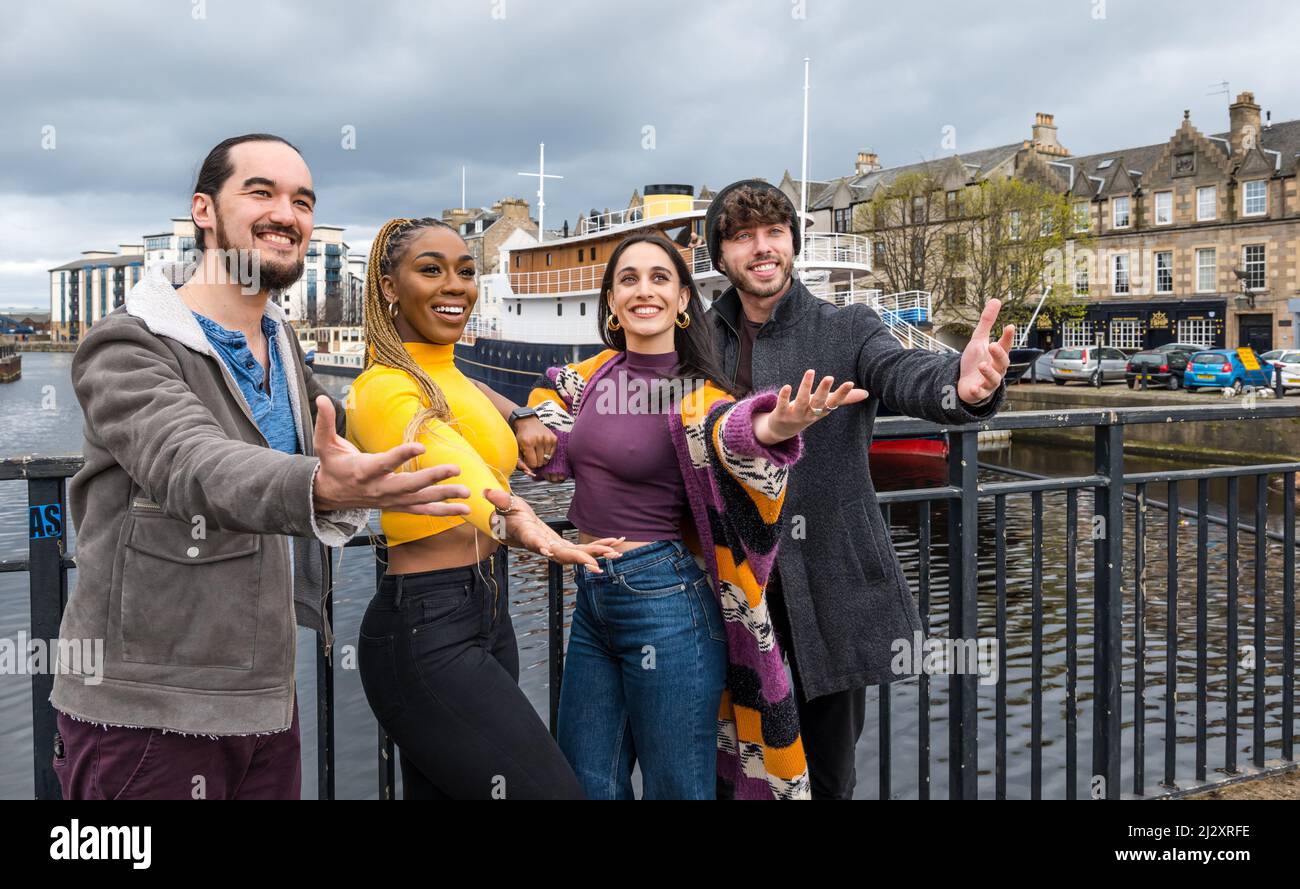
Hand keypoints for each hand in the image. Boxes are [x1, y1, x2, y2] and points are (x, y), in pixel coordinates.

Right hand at [311, 395, 471, 515]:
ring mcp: (390, 501)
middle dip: (432, 477)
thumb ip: (324, 421)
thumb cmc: (332, 465)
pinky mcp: (398, 506)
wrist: (330, 496)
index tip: (421, 446)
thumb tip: (320, 397)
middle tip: (455, 469)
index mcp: (363, 471)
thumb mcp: (324, 444)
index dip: (402, 455)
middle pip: (408, 484)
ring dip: (445, 496)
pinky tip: (464, 509)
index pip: (385, 463)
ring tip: (467, 491)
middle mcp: (379, 489)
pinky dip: (443, 511)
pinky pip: (422, 511)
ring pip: (420, 500)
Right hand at [482, 488, 622, 570]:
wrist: (513, 526)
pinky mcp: (564, 546)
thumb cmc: (507, 514)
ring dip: (596, 554)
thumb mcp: (503, 505)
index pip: (533, 542)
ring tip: (616, 554)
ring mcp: (555, 547)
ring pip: (577, 554)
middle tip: (595, 565)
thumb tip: (488, 492)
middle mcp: (544, 546)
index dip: (540, 546)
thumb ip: (499, 500)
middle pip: (561, 555)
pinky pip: (584, 548)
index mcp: (527, 536)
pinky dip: (600, 545)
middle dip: (578, 559)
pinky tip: (616, 542)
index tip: (548, 552)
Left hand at [514, 416, 557, 474]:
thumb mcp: (516, 449)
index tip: (527, 458)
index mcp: (528, 442)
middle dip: (535, 461)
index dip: (529, 463)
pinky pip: (552, 454)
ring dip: (541, 457)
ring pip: (547, 459)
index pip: (532, 463)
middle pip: (540, 462)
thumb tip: (529, 473)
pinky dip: (547, 453)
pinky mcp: (554, 438)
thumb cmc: (521, 436)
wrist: (527, 421)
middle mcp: (539, 440)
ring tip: (536, 450)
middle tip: (531, 454)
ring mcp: (548, 439)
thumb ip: (520, 463)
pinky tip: (542, 447)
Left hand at [753, 370, 869, 444]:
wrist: (783, 431)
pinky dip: (784, 397)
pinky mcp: (781, 414)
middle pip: (818, 402)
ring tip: (810, 371)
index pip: (833, 402)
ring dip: (805, 387)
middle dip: (824, 391)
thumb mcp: (825, 406)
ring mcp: (795, 415)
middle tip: (829, 377)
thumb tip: (866, 393)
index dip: (842, 394)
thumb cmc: (808, 413)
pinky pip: (782, 405)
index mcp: (821, 410)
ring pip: (801, 401)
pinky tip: (787, 386)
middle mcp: (810, 414)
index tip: (850, 383)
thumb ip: (843, 399)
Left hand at [958, 298, 1014, 403]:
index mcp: (998, 356)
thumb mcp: (979, 340)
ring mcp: (989, 382)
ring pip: (993, 379)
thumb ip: (987, 322)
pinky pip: (981, 393)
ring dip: (989, 372)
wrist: (965, 383)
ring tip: (982, 365)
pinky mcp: (979, 393)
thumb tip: (996, 300)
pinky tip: (974, 387)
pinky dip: (978, 391)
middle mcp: (997, 369)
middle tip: (992, 344)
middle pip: (1002, 362)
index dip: (1008, 337)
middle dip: (999, 354)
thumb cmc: (975, 361)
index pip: (1005, 346)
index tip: (1009, 326)